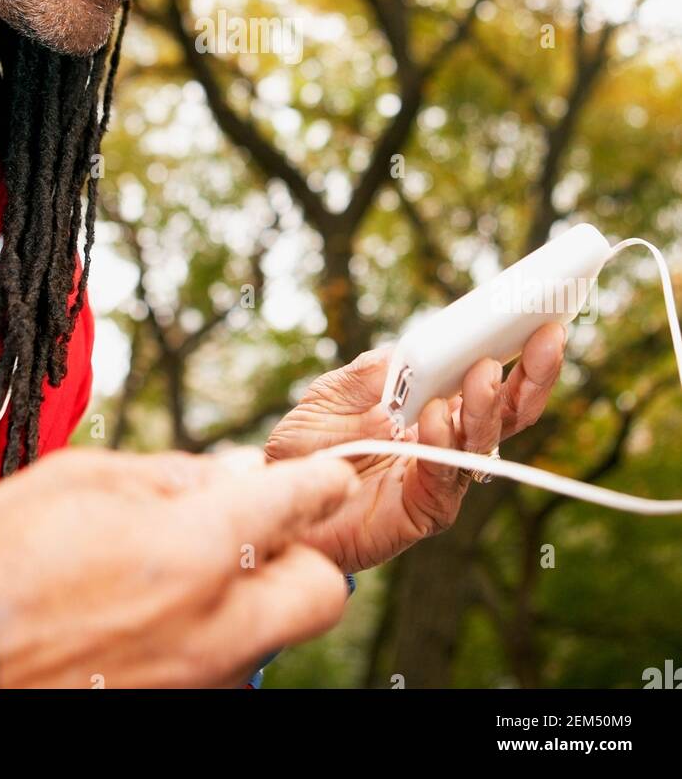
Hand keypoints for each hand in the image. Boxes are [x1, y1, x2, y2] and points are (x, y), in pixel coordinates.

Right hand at [0, 445, 358, 687]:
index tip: (332, 475)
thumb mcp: (86, 479)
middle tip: (257, 541)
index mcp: (194, 548)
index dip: (322, 481)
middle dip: (300, 561)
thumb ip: (174, 477)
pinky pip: (220, 672)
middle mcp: (212, 626)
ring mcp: (196, 683)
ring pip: (270, 640)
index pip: (298, 504)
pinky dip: (205, 644)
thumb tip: (230, 474)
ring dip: (246, 607)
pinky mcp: (174, 715)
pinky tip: (149, 625)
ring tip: (177, 585)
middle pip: (321, 595)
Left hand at [264, 323, 566, 574]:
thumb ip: (369, 373)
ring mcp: (440, 476)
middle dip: (531, 375)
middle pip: (506, 411)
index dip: (517, 349)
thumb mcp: (330, 394)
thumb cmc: (308, 448)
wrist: (278, 503)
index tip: (538, 313)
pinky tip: (437, 416)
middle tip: (546, 337)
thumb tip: (408, 351)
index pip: (487, 377)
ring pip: (482, 442)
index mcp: (435, 405)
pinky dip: (443, 444)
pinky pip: (443, 477)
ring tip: (485, 372)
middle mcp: (448, 440)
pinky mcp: (423, 510)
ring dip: (487, 405)